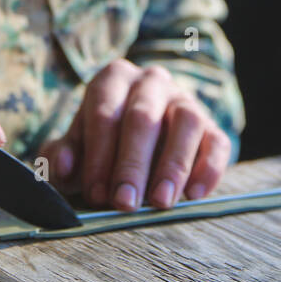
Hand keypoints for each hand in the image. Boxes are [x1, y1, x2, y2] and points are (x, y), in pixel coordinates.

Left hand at [38, 60, 229, 211]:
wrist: (139, 139)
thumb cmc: (102, 142)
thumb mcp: (77, 146)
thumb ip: (63, 156)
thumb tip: (63, 167)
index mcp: (113, 78)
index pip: (104, 113)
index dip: (99, 155)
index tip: (96, 193)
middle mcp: (151, 81)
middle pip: (143, 117)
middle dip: (132, 164)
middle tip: (125, 203)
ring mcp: (185, 100)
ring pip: (187, 123)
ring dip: (173, 166)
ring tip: (160, 201)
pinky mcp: (212, 125)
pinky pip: (217, 143)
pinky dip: (208, 169)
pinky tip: (193, 195)